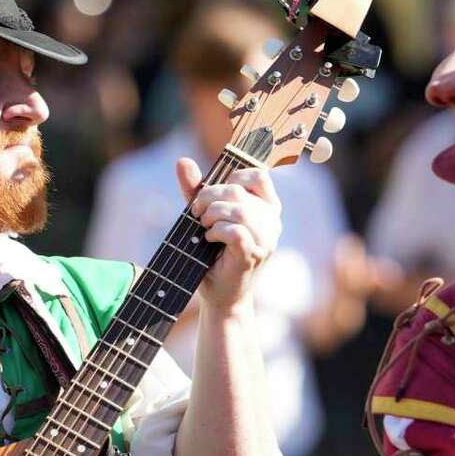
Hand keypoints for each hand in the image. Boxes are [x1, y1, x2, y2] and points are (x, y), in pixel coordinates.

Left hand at [177, 157, 281, 311]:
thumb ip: (197, 189)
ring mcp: (265, 240)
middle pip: (238, 191)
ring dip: (212, 215)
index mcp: (267, 207)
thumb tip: (182, 161)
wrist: (219, 294)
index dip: (231, 178)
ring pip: (239, 211)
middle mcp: (272, 222)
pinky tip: (209, 239)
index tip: (213, 193)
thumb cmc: (214, 254)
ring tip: (203, 227)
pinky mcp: (252, 256)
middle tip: (196, 213)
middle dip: (209, 198)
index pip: (258, 175)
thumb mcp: (206, 216)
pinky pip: (235, 232)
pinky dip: (216, 232)